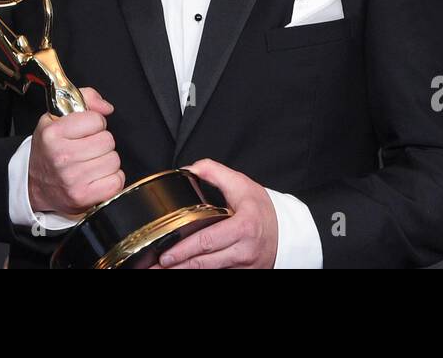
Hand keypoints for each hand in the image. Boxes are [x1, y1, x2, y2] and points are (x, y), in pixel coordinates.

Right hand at [27, 87, 124, 217]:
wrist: (35, 186)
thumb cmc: (49, 151)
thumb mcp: (56, 118)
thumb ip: (85, 99)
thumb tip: (107, 108)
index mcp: (53, 134)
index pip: (96, 120)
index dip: (94, 123)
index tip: (85, 130)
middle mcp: (62, 157)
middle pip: (108, 140)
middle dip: (101, 142)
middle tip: (87, 148)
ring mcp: (72, 179)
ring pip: (114, 160)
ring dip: (106, 161)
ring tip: (90, 163)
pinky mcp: (83, 197)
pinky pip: (116, 181)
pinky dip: (111, 179)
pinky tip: (96, 177)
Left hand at [150, 158, 277, 268]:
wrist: (288, 232)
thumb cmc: (263, 209)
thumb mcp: (242, 184)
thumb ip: (214, 172)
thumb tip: (190, 169)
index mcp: (243, 226)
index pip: (207, 240)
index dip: (184, 249)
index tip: (165, 253)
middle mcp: (244, 249)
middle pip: (204, 261)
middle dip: (177, 265)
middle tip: (155, 266)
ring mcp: (244, 265)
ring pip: (209, 271)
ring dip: (184, 272)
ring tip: (161, 271)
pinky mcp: (243, 273)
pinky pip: (218, 272)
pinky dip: (200, 272)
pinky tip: (183, 270)